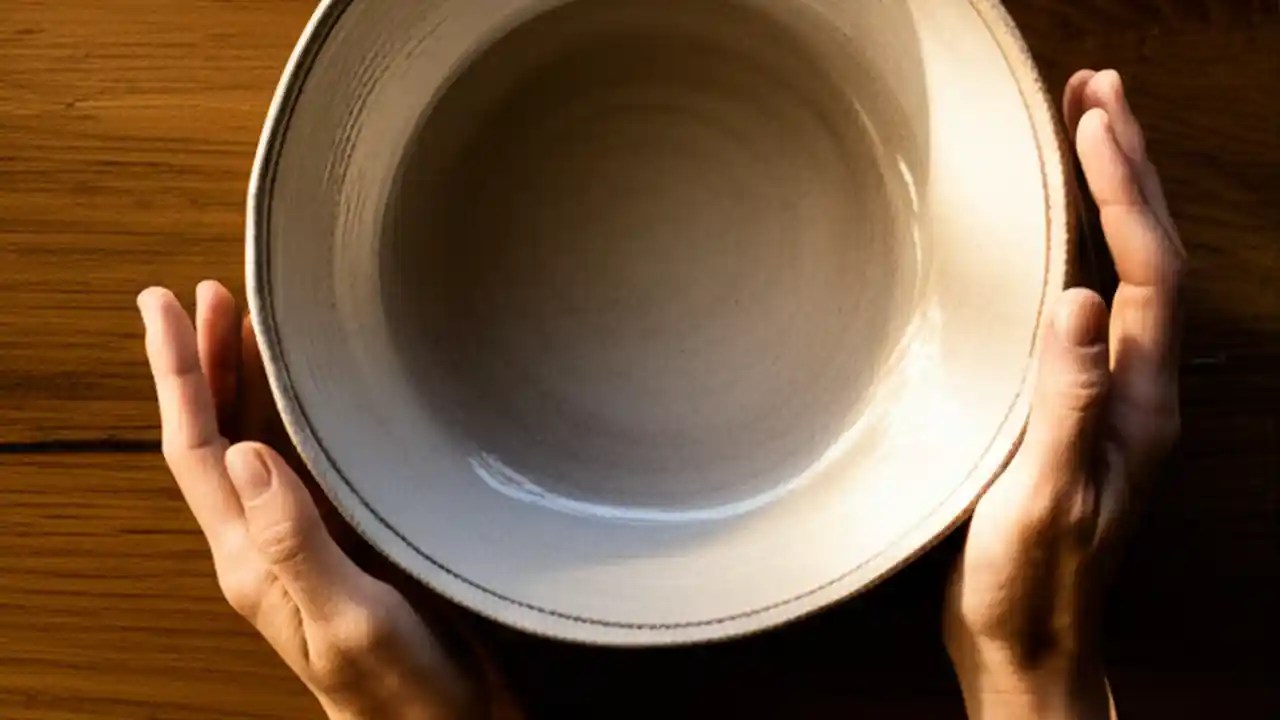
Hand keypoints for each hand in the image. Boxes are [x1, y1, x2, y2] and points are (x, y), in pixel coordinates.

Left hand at [139, 281, 502, 719]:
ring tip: (243, 323)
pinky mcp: (341, 543)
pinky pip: (298, 462)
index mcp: (252, 558)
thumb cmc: (400, 688)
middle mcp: (265, 543)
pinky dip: (289, 414)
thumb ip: (293, 543)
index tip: (166, 309)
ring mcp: (301, 541)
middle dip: (204, 363)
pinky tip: (304, 393)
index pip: (196, 449)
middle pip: (215, 436)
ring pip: (253, 444)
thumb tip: (244, 453)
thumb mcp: (349, 617)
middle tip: (203, 296)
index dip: (179, 375)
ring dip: (241, 381)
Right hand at [943, 70, 1184, 718]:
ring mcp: (1109, 393)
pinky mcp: (1076, 403)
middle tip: (1098, 90)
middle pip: (1150, 255)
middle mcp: (1137, 387)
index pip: (1146, 271)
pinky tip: (1059, 228)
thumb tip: (1078, 299)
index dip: (1123, 190)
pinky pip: (1093, 300)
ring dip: (1113, 195)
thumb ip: (1068, 403)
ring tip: (1088, 128)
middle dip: (1129, 166)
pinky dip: (1082, 243)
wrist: (1028, 640)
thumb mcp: (1048, 497)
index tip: (1093, 118)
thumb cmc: (1034, 581)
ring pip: (1126, 271)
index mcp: (1140, 402)